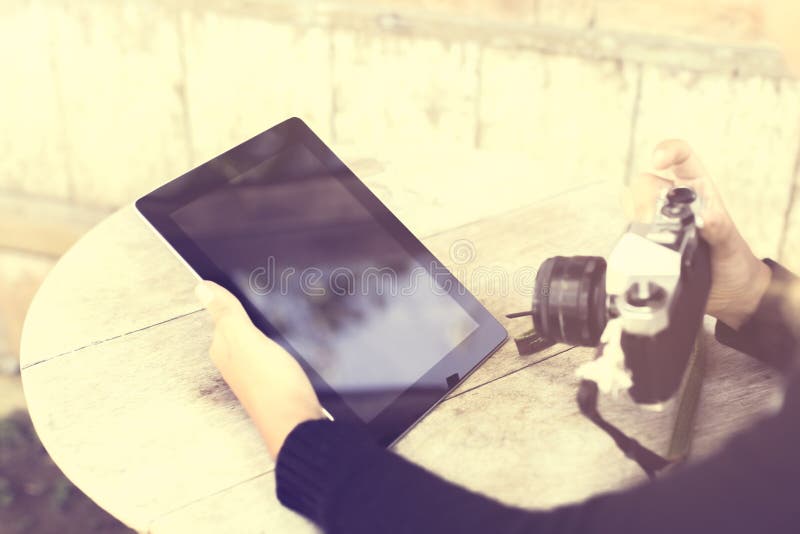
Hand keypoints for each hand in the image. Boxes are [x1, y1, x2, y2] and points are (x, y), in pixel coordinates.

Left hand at [195, 281, 322, 457]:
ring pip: (251, 340)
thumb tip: (202, 288)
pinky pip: (266, 352)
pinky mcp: (274, 379)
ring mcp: (255, 371)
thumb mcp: (246, 341)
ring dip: (256, 326)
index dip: (228, 295)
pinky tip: (279, 339)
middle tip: (250, 291)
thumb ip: (226, 314)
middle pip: (235, 327)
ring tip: (264, 311)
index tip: (234, 277)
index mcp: (224, 347)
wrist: (298, 424)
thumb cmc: (273, 386)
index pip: (221, 312)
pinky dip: (270, 340)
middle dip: (241, 311)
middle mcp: (235, 360)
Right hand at [625, 139, 770, 328]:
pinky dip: (630, 235)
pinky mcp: (648, 241)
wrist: (728, 294)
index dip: (668, 152)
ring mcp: (659, 221)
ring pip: (633, 204)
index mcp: (699, 190)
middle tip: (654, 217)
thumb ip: (719, 228)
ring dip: (636, 216)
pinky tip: (641, 246)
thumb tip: (707, 216)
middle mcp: (676, 202)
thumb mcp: (731, 244)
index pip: (682, 157)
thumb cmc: (735, 263)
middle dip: (645, 196)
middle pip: (646, 182)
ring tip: (653, 234)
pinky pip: (630, 230)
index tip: (658, 161)